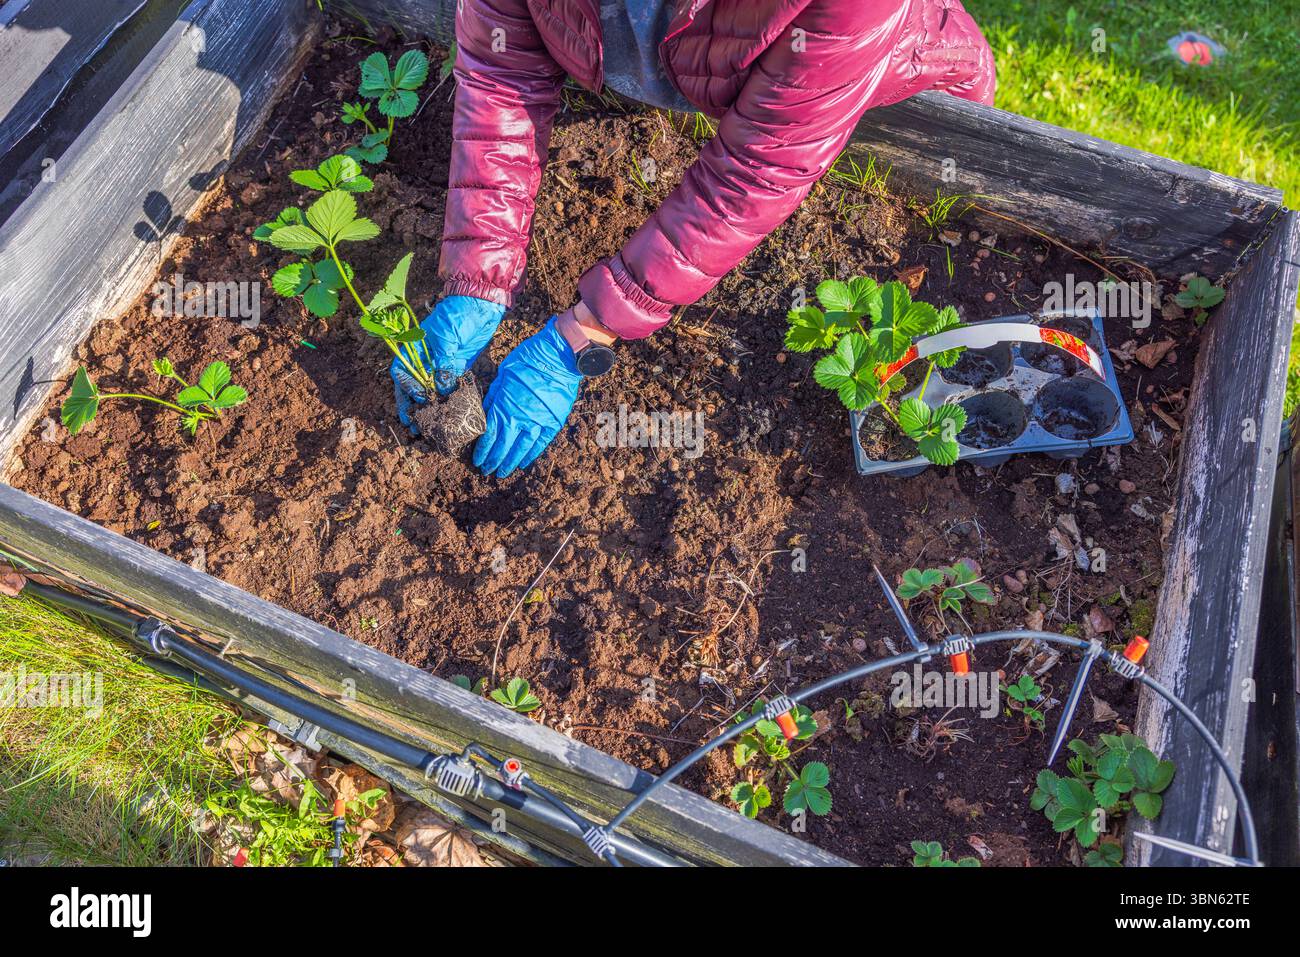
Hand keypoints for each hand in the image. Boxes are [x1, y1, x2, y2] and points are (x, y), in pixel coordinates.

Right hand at [390, 295, 505, 430]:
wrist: (481, 304)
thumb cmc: (458, 315)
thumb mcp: (447, 338)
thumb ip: (444, 364)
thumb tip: (443, 390)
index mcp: (414, 348)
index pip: (402, 372)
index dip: (408, 389)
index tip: (420, 400)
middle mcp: (424, 359)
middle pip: (413, 387)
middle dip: (412, 407)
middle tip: (414, 426)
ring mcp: (441, 364)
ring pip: (430, 391)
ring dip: (429, 409)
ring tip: (429, 428)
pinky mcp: (457, 368)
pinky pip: (449, 388)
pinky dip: (448, 401)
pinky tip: (449, 415)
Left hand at [474, 316, 582, 476]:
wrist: (558, 356)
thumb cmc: (528, 360)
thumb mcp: (503, 374)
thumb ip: (494, 396)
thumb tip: (485, 412)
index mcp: (503, 406)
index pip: (489, 435)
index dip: (482, 450)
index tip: (477, 460)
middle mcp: (519, 419)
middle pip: (503, 446)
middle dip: (493, 460)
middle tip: (487, 472)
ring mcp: (537, 422)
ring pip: (521, 449)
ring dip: (510, 463)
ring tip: (503, 473)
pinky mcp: (553, 422)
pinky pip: (540, 443)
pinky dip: (531, 454)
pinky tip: (524, 463)